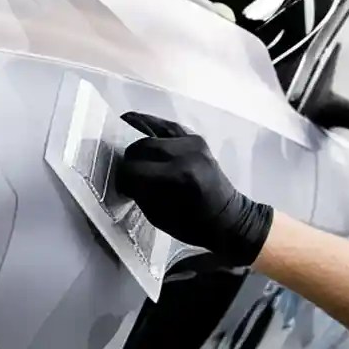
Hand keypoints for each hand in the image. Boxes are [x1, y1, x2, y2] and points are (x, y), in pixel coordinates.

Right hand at [118, 112, 273, 265]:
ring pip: (152, 131)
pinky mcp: (197, 138)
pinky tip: (134, 122)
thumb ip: (140, 191)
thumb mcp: (159, 215)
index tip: (120, 186)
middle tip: (124, 171)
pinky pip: (167, 126)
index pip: (134, 169)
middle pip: (141, 146)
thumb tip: (124, 176)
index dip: (122, 178)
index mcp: (178, 177)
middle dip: (128, 159)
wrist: (228, 218)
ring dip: (136, 138)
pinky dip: (150, 124)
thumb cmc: (193, 225)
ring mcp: (194, 142)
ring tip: (121, 142)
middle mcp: (186, 153)